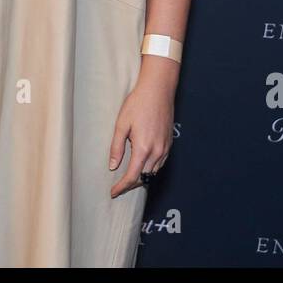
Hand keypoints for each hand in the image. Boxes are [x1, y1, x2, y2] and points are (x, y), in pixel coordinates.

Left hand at [107, 75, 174, 197]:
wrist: (158, 90)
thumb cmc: (138, 104)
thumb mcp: (122, 124)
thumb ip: (117, 147)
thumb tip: (113, 166)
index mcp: (143, 148)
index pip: (133, 176)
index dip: (122, 187)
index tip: (113, 192)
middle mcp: (157, 151)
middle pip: (144, 177)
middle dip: (130, 184)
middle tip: (118, 186)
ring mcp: (165, 148)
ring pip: (153, 172)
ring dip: (141, 177)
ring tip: (128, 178)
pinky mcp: (169, 143)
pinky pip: (160, 163)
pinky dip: (150, 169)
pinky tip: (142, 166)